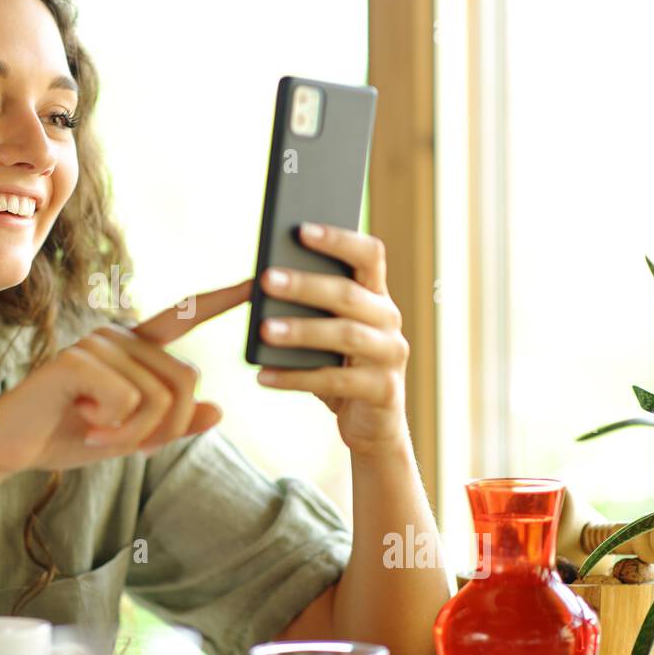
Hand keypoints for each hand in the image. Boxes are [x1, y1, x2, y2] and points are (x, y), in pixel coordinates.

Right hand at [0, 278, 251, 474]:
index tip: (256, 283)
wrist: (8, 447)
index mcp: (132, 347)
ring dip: (133, 435)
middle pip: (185, 381)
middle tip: (125, 444)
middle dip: (166, 428)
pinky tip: (81, 423)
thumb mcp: (130, 436)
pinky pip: (128, 400)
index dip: (220, 299)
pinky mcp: (77, 361)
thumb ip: (172, 424)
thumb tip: (219, 411)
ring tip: (96, 433)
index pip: (182, 317)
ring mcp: (96, 343)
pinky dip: (112, 428)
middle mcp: (117, 336)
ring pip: (159, 399)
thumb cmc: (67, 436)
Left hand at [254, 222, 410, 453]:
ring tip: (263, 329)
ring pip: (344, 335)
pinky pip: (334, 382)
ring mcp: (391, 356)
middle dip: (305, 285)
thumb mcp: (326, 333)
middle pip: (349, 294)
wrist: (372, 425)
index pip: (369, 254)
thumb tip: (262, 282)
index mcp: (376, 296)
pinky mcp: (384, 391)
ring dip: (301, 331)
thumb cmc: (339, 367)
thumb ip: (308, 307)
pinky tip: (263, 375)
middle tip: (266, 279)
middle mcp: (390, 320)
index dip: (339, 239)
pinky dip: (295, 378)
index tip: (301, 229)